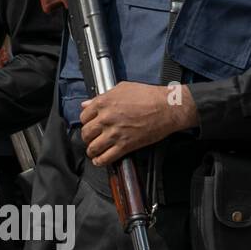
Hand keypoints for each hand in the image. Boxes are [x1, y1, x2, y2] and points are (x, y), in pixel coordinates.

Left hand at [79, 81, 196, 166]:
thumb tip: (87, 104)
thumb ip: (102, 97)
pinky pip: (107, 157)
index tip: (89, 124)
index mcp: (103, 103)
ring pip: (93, 147)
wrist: (167, 107)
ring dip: (91, 150)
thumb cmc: (148, 95)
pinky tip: (99, 160)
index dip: (86, 122)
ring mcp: (115, 133)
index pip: (83, 116)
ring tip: (93, 151)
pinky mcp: (125, 145)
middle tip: (91, 138)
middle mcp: (106, 119)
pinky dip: (100, 161)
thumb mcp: (121, 88)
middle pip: (86, 133)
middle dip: (87, 137)